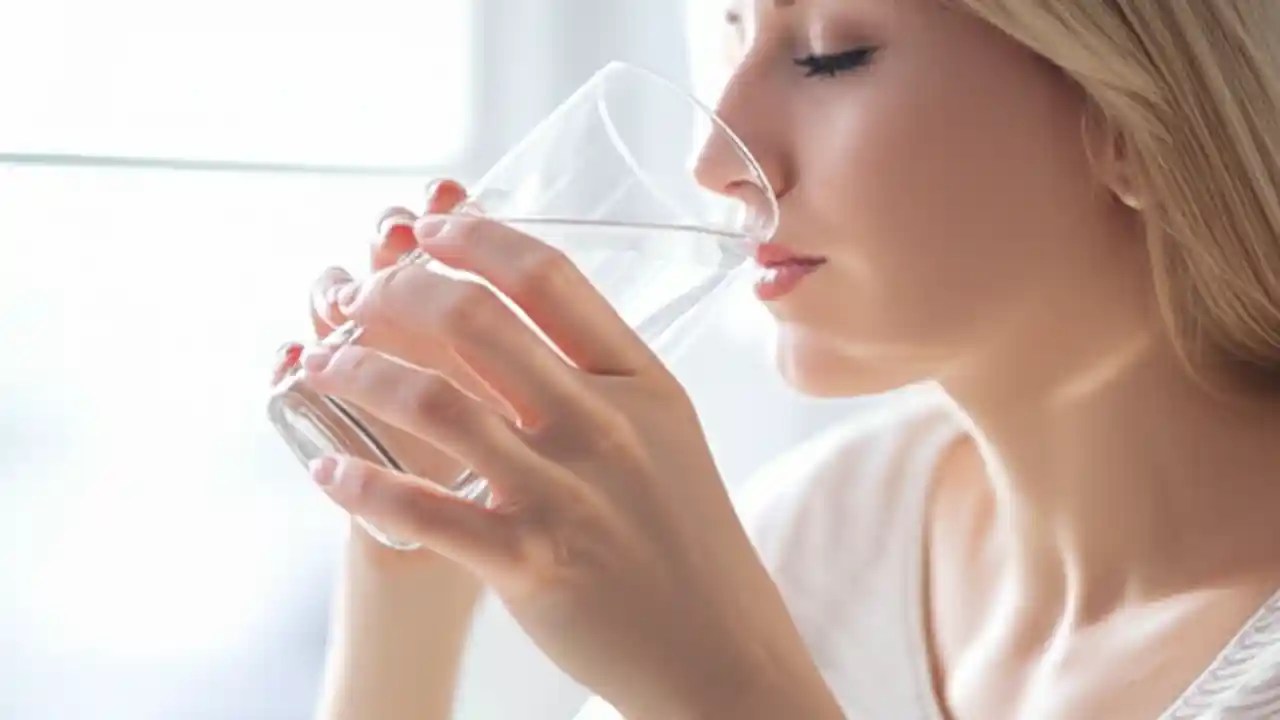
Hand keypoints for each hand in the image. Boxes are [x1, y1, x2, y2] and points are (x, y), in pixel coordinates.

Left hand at [296, 219, 841, 718]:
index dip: (476, 238)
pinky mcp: (531, 564)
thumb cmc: (688, 540)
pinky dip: (362, 483)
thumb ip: (602, 378)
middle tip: (358, 298)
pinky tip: (326, 466)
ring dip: (358, 371)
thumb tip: (517, 320)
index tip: (430, 229)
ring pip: (436, 404)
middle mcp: (605, 426)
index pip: (548, 278)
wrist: (721, 651)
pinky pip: (425, 512)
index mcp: (642, 383)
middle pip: (478, 320)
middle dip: (396, 292)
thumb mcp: (665, 437)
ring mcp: (568, 495)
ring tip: (321, 362)